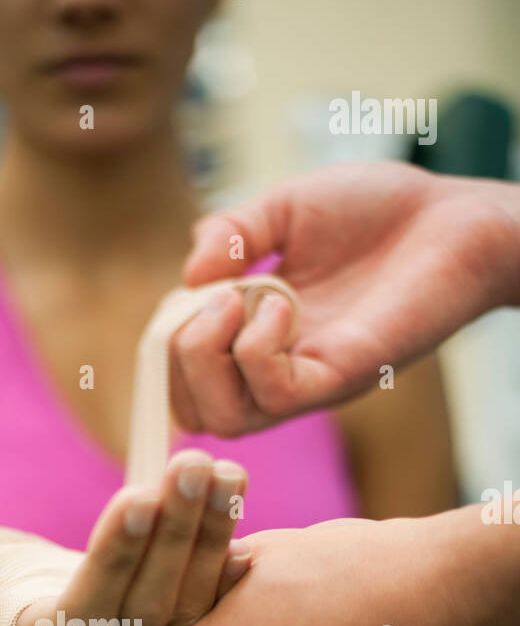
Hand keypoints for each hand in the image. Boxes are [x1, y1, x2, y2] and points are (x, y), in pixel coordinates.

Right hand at [0, 450, 248, 625]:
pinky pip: (210, 605)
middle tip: (194, 465)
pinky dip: (229, 560)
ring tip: (224, 470)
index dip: (113, 556)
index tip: (137, 496)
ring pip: (188, 606)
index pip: (86, 609)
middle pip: (150, 607)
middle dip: (174, 533)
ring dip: (209, 536)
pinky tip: (241, 504)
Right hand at [170, 163, 519, 436]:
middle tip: (213, 299)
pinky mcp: (342, 376)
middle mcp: (278, 368)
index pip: (185, 381)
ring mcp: (308, 378)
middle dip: (177, 357)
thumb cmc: (380, 211)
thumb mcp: (284, 206)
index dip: (166, 344)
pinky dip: (257, 351)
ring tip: (237, 299)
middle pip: (194, 413)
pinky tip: (281, 305)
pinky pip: (276, 394)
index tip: (193, 287)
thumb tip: (188, 277)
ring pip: (225, 418)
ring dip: (208, 356)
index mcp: (257, 336)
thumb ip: (230, 233)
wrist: (458, 215)